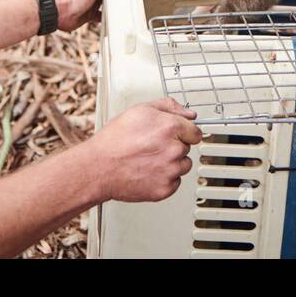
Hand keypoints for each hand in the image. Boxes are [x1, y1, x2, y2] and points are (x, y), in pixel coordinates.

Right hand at [87, 99, 202, 202]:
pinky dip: (164, 178)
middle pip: (187, 148)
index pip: (196, 132)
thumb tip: (188, 113)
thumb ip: (168, 107)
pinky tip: (148, 171)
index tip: (176, 134)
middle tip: (152, 146)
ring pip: (183, 166)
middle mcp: (174, 150)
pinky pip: (174, 182)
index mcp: (170, 127)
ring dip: (171, 163)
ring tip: (148, 159)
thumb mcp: (139, 110)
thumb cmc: (114, 140)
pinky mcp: (165, 189)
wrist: (99, 167)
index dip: (184, 131)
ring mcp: (170, 171)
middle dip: (174, 146)